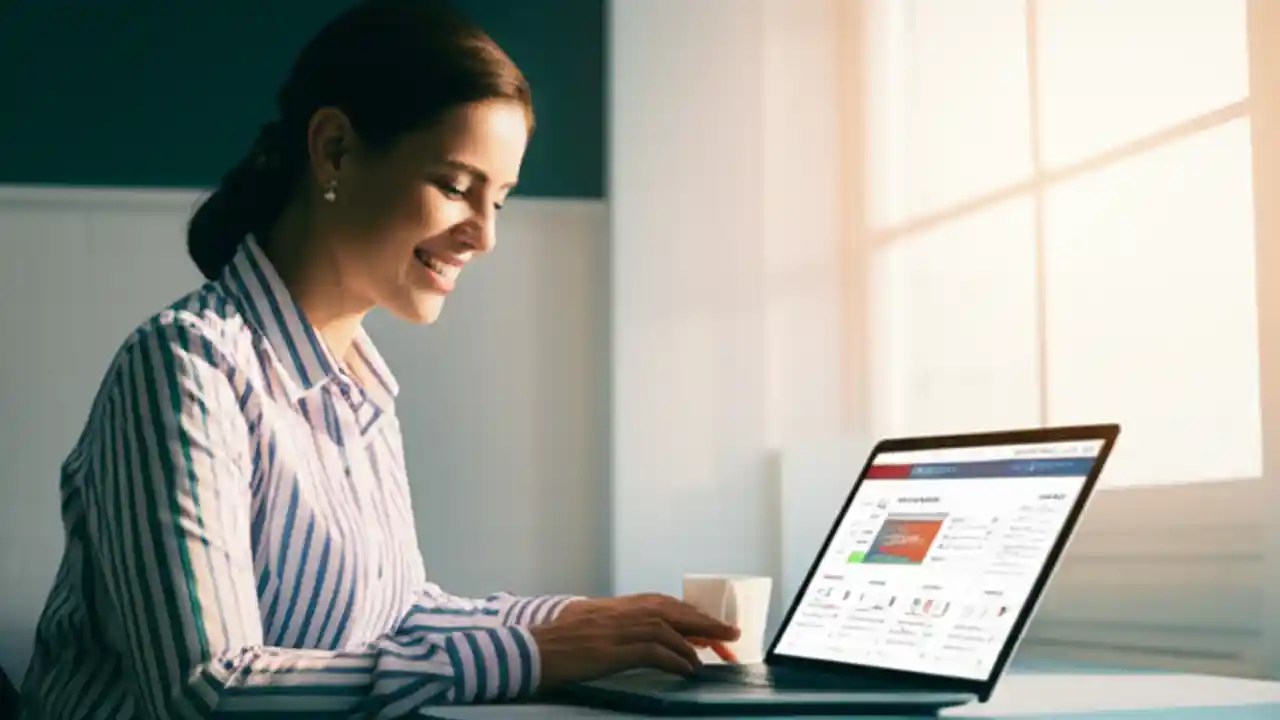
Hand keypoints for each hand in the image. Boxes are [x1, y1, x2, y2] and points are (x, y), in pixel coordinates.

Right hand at [531, 593, 739, 688]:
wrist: (528, 651)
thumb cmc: (552, 644)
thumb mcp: (586, 626)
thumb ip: (611, 626)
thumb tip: (636, 638)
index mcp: (614, 606)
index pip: (660, 602)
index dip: (688, 611)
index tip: (709, 621)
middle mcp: (619, 613)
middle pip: (672, 611)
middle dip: (704, 622)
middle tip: (731, 632)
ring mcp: (615, 630)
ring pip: (668, 628)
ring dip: (696, 641)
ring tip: (716, 654)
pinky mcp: (612, 650)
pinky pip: (653, 651)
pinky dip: (675, 659)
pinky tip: (688, 669)